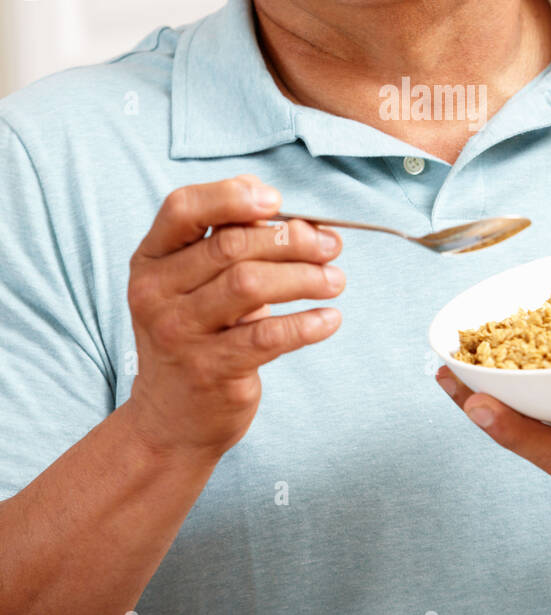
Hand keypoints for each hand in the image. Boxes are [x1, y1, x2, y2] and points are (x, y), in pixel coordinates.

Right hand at [126, 175, 343, 458]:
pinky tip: (329, 319)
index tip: (277, 201)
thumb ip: (226, 239)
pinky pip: (268, 336)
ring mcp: (179, 333)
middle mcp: (156, 292)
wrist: (171, 419)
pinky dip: (307, 323)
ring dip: (304, 277)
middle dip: (291, 240)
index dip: (231, 195)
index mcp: (151, 259)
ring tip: (335, 280)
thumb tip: (279, 204)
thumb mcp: (192, 283)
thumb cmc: (196, 334)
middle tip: (330, 247)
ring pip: (250, 284)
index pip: (182, 208)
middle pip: (230, 246)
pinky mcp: (210, 369)